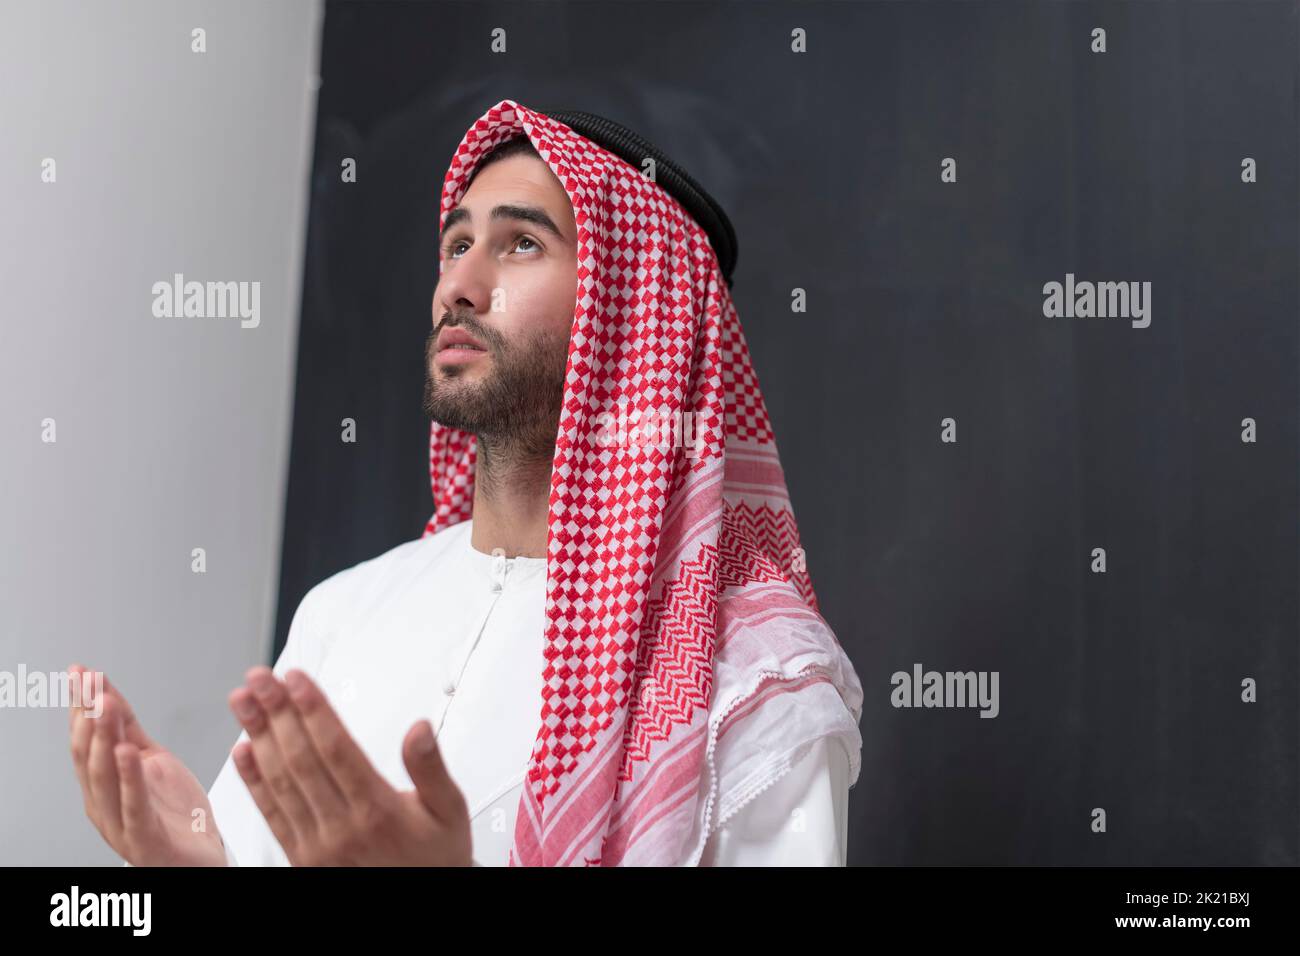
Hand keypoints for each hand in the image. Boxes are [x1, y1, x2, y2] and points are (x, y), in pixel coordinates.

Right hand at [68, 663, 227, 866]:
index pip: (85, 741)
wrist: (202, 860)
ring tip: (106, 707)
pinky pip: (133, 807)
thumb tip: (107, 692)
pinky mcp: (145, 841)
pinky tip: (127, 753)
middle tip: (92, 684)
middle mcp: (103, 806)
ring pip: (104, 780)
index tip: (81, 673)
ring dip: (103, 739)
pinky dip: (129, 779)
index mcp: (103, 786)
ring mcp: (120, 825)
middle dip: (89, 717)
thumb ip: (131, 731)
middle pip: (88, 757)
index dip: (81, 706)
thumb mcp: (153, 762)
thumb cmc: (177, 815)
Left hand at [227, 666, 471, 865]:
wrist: (419, 900)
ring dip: (258, 736)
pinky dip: (253, 781)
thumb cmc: (434, 855)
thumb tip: (420, 729)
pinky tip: (243, 751)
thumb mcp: (449, 810)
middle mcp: (341, 828)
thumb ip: (432, 768)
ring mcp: (316, 846)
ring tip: (244, 702)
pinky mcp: (301, 859)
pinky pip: (271, 814)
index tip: (296, 679)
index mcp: (377, 811)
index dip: (313, 709)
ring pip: (280, 782)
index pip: (336, 748)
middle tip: (260, 678)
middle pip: (300, 759)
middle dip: (277, 713)